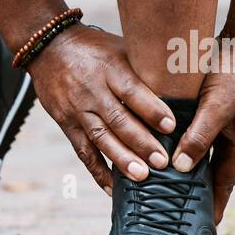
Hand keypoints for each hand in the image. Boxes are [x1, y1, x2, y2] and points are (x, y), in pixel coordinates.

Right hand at [26, 25, 174, 192]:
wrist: (49, 47)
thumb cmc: (96, 47)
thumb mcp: (122, 47)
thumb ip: (147, 66)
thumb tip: (186, 81)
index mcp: (111, 69)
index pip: (133, 91)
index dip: (152, 109)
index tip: (172, 126)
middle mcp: (93, 90)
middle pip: (117, 119)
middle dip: (141, 142)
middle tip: (162, 161)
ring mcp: (77, 109)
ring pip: (100, 138)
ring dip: (121, 159)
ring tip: (142, 176)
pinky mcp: (66, 123)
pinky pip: (82, 151)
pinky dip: (97, 171)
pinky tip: (113, 188)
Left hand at [171, 66, 234, 222]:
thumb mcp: (217, 106)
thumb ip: (199, 136)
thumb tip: (181, 168)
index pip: (223, 186)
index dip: (212, 207)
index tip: (200, 230)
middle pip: (212, 174)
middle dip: (195, 192)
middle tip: (172, 213)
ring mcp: (227, 125)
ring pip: (203, 155)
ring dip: (187, 169)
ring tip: (165, 187)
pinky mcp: (218, 110)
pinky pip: (199, 136)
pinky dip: (185, 146)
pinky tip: (166, 149)